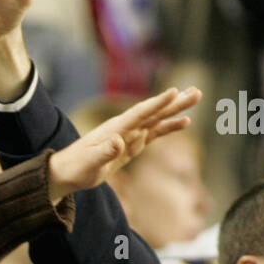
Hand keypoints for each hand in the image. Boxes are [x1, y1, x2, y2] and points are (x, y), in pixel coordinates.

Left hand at [48, 86, 201, 202]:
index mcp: (115, 129)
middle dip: (174, 102)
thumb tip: (119, 141)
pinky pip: (154, 133)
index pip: (139, 113)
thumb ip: (105, 152)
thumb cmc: (76, 168)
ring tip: (196, 97)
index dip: (156, 103)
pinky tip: (185, 123)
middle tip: (197, 91)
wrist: (66, 173)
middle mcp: (124, 127)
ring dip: (176, 109)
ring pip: (157, 119)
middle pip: (153, 111)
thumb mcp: (89, 163)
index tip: (174, 91)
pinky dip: (169, 127)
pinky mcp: (131, 144)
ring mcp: (129, 135)